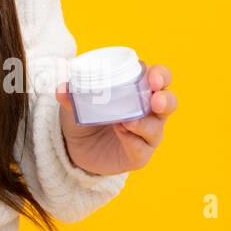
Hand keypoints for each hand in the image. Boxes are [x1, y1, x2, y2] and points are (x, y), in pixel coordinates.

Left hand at [54, 63, 175, 175]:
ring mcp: (146, 134)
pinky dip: (133, 140)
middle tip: (155, 100)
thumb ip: (71, 95)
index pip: (159, 78)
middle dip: (166, 99)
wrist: (76, 147)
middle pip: (168, 102)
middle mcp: (149, 112)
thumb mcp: (76, 101)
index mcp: (138, 91)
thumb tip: (62, 89)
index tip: (152, 77)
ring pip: (156, 128)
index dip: (160, 75)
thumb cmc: (85, 113)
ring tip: (127, 121)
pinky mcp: (139, 154)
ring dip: (145, 124)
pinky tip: (122, 133)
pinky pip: (141, 149)